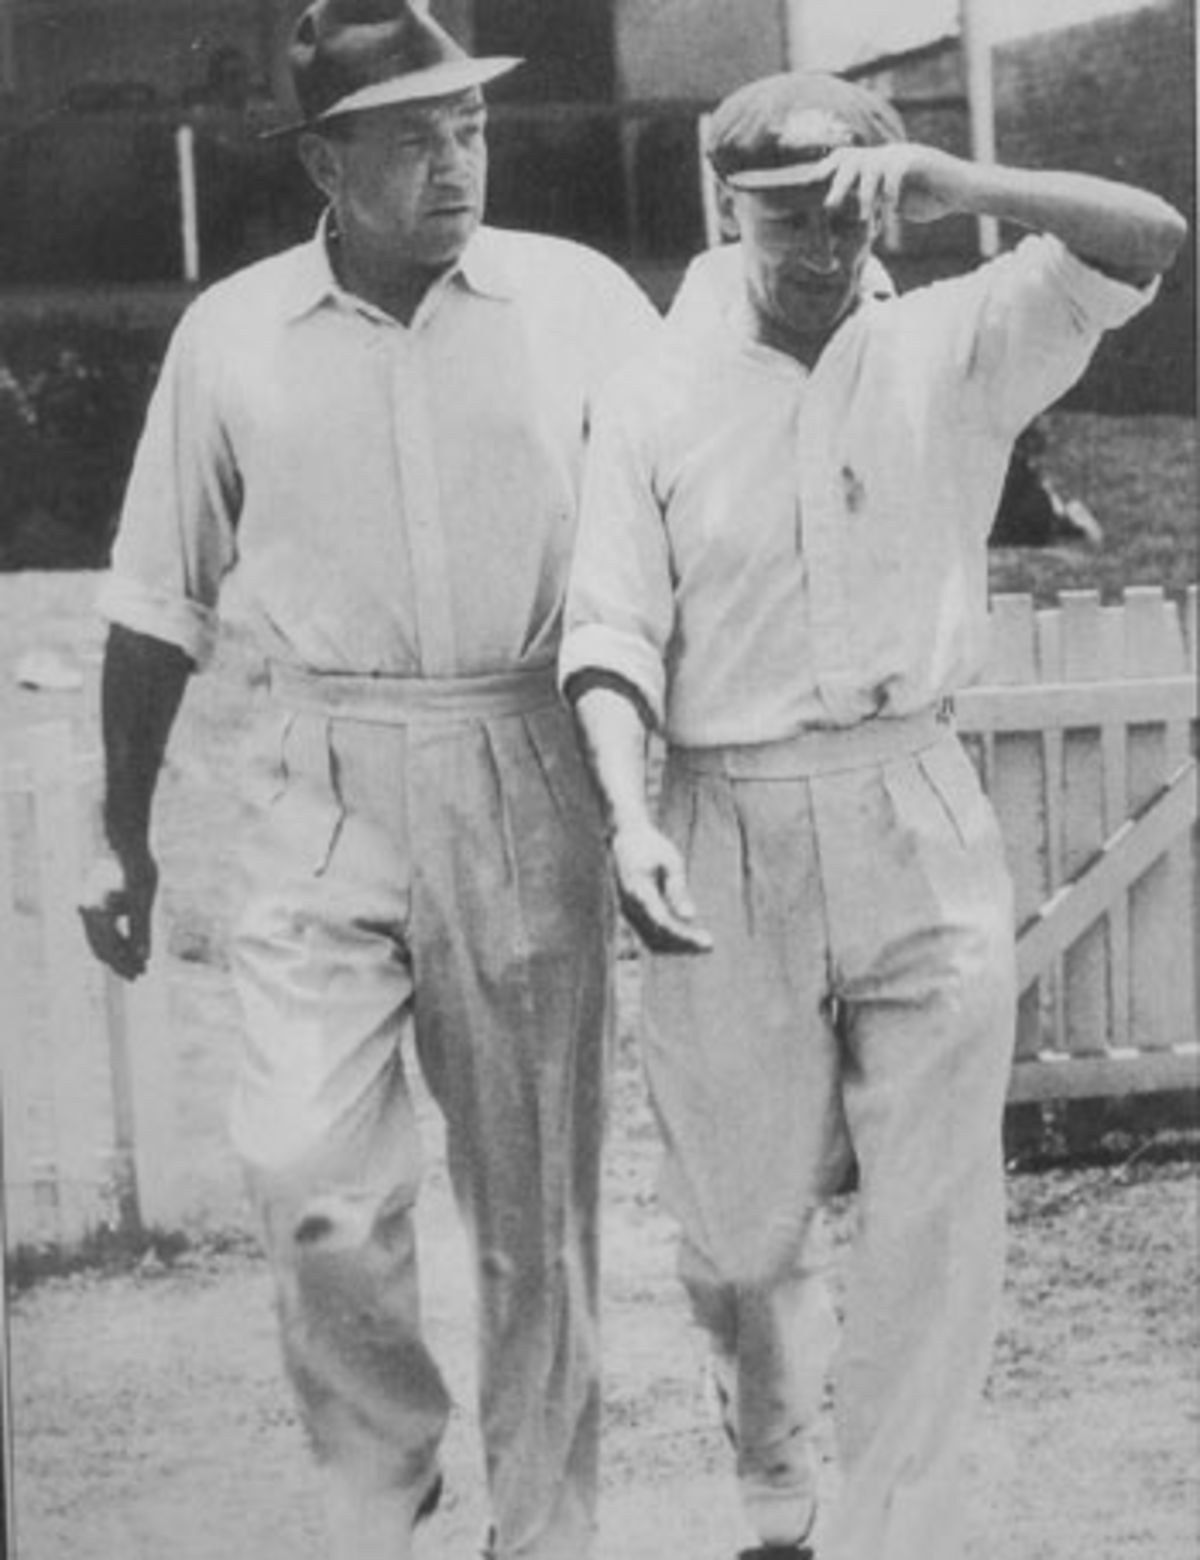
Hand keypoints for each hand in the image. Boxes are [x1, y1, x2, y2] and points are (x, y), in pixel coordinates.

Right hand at [78, 847, 157, 980]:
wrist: (127, 846)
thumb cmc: (139, 871)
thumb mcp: (144, 904)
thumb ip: (141, 931)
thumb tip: (143, 957)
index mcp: (98, 912)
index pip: (111, 948)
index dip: (126, 964)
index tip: (140, 974)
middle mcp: (87, 911)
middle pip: (101, 948)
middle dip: (120, 963)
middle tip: (138, 976)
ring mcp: (86, 907)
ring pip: (98, 940)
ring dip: (115, 954)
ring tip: (134, 965)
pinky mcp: (90, 904)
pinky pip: (98, 930)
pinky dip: (111, 941)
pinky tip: (126, 947)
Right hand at [610, 822, 712, 955]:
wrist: (627, 839)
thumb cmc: (653, 847)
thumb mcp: (671, 862)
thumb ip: (678, 890)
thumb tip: (689, 917)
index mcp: (639, 890)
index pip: (663, 922)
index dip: (685, 935)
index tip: (707, 942)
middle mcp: (629, 906)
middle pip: (658, 936)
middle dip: (684, 944)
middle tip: (709, 946)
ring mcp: (628, 912)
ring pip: (652, 941)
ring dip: (676, 946)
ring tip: (701, 943)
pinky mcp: (631, 914)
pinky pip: (648, 936)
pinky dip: (668, 940)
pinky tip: (688, 936)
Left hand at [820, 143, 968, 227]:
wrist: (961, 190)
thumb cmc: (929, 200)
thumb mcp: (895, 205)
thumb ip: (875, 207)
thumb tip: (851, 223)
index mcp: (877, 163)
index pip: (845, 158)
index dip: (827, 169)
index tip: (811, 187)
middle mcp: (885, 154)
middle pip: (852, 159)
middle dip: (838, 183)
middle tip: (829, 207)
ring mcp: (901, 154)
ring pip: (872, 166)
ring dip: (865, 194)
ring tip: (864, 217)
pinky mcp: (918, 158)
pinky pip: (896, 170)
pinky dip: (890, 191)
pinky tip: (891, 208)